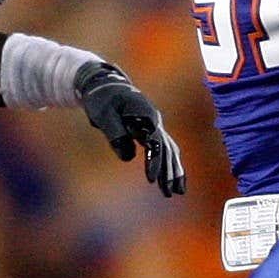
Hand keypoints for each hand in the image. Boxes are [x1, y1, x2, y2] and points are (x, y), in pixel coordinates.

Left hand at [75, 59, 185, 196]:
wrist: (104, 84)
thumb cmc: (101, 98)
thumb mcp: (103, 115)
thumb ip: (115, 134)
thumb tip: (128, 157)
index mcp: (145, 114)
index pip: (155, 142)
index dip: (155, 161)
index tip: (152, 180)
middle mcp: (155, 120)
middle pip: (167, 148)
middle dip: (169, 171)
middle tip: (169, 193)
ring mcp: (155, 125)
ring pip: (169, 150)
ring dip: (174, 170)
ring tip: (177, 192)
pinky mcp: (150, 130)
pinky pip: (165, 149)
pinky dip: (171, 163)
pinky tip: (174, 179)